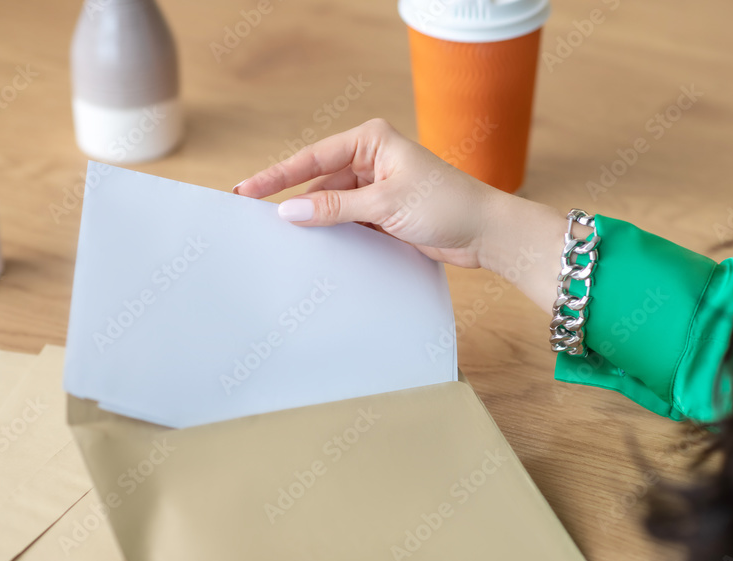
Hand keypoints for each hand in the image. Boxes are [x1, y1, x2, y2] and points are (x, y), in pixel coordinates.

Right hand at [234, 119, 566, 312]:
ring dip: (316, 223)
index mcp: (371, 140)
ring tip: (288, 242)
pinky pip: (347, 221)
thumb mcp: (384, 204)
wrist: (485, 232)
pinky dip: (334, 234)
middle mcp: (371, 159)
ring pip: (331, 205)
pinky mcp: (382, 212)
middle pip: (319, 182)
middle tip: (257, 222)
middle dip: (295, 203)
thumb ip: (334, 208)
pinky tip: (317, 248)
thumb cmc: (446, 204)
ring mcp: (376, 187)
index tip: (247, 190)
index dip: (278, 176)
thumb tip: (289, 211)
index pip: (313, 158)